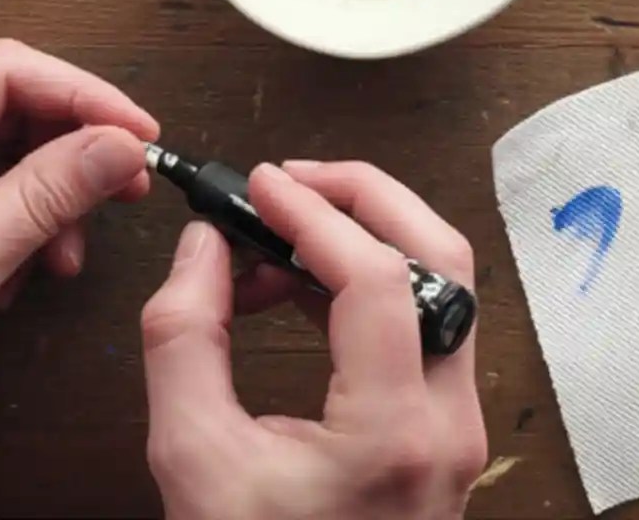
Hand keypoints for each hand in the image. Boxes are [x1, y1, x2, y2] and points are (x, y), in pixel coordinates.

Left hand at [0, 39, 158, 435]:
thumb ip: (40, 201)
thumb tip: (116, 146)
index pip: (6, 71)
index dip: (86, 96)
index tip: (140, 135)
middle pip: (0, 100)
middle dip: (67, 148)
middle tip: (120, 192)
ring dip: (37, 192)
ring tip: (55, 257)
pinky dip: (1, 212)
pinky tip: (11, 265)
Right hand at [141, 162, 485, 519]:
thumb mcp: (191, 456)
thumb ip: (183, 337)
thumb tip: (204, 246)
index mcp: (394, 434)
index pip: (377, 277)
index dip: (313, 213)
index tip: (257, 186)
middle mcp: (447, 424)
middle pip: (441, 258)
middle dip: (363, 197)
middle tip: (288, 181)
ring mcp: (455, 426)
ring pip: (438, 284)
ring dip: (360, 237)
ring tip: (270, 240)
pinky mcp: (442, 427)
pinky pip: (418, 321)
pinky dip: (361, 283)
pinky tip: (292, 285)